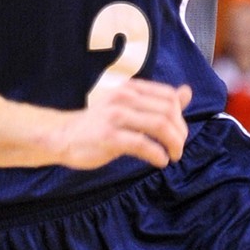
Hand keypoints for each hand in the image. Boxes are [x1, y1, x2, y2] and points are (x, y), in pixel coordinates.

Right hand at [56, 80, 190, 169]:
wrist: (63, 135)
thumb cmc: (98, 123)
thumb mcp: (128, 106)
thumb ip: (157, 100)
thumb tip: (187, 92)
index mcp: (131, 89)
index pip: (169, 96)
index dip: (181, 116)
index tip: (179, 133)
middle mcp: (124, 98)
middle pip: (168, 111)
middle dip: (180, 132)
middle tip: (178, 148)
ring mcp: (116, 116)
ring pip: (159, 125)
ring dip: (174, 143)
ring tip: (174, 156)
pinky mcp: (109, 137)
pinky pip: (143, 144)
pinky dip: (158, 154)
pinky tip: (160, 161)